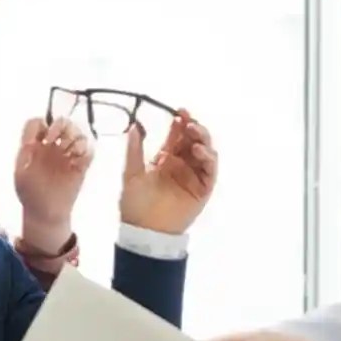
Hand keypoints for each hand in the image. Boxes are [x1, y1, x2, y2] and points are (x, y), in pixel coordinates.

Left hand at [14, 116, 92, 252]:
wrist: (44, 214)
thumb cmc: (29, 194)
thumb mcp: (20, 173)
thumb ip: (24, 154)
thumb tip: (31, 139)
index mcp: (36, 145)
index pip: (38, 123)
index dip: (40, 125)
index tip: (39, 138)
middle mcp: (53, 147)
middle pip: (62, 122)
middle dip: (60, 126)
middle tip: (53, 139)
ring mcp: (68, 155)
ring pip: (78, 133)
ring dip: (74, 135)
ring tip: (68, 149)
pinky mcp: (81, 166)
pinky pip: (89, 150)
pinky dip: (86, 148)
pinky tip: (76, 157)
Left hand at [119, 109, 216, 233]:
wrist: (144, 229)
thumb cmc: (135, 202)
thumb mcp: (131, 172)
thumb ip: (134, 149)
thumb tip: (135, 124)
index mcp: (165, 158)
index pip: (176, 136)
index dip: (179, 123)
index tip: (179, 111)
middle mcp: (182, 164)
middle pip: (193, 140)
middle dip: (193, 127)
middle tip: (188, 118)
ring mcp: (193, 175)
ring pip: (205, 152)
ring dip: (203, 139)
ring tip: (193, 131)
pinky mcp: (203, 189)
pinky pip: (210, 170)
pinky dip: (208, 158)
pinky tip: (198, 150)